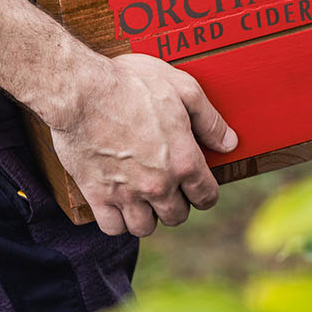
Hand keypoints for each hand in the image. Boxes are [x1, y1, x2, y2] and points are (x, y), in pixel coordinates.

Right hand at [49, 54, 237, 236]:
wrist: (82, 90)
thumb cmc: (134, 84)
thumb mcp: (185, 91)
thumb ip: (210, 121)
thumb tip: (229, 143)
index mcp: (184, 162)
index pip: (206, 196)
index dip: (206, 193)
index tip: (198, 187)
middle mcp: (158, 185)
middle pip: (176, 216)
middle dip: (177, 204)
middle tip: (170, 188)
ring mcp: (126, 193)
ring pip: (144, 227)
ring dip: (148, 216)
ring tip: (144, 198)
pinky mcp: (96, 194)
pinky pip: (112, 227)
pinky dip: (117, 221)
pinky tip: (119, 204)